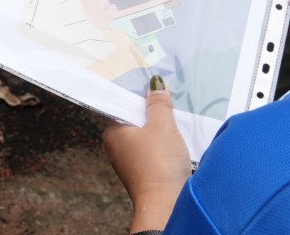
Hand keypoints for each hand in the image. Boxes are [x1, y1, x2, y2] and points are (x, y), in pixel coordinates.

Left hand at [104, 81, 187, 230]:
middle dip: (154, 114)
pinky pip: (152, 152)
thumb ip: (159, 103)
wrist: (166, 204)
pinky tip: (176, 146)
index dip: (142, 96)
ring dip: (161, 131)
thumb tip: (155, 85)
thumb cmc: (159, 164)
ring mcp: (129, 162)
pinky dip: (163, 147)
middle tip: (170, 106)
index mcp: (113, 131)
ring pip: (146, 136)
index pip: (124, 104)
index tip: (157, 90)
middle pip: (136, 120)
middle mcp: (116, 146)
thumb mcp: (162, 125)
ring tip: (175, 125)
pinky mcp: (143, 173)